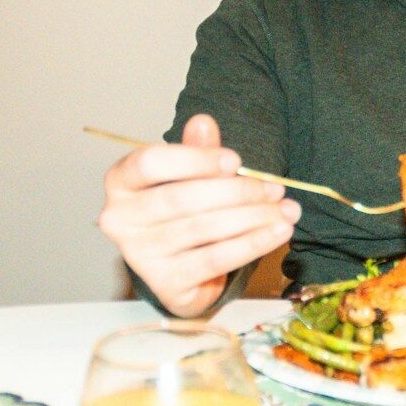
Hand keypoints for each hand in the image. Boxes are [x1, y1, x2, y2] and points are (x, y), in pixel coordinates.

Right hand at [97, 114, 300, 317]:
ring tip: (286, 210)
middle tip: (275, 188)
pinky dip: (252, 244)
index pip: (151, 163)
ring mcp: (139, 255)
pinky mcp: (165, 283)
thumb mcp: (188, 175)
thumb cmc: (182, 210)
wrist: (180, 270)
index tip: (235, 160)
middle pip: (181, 199)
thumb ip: (196, 151)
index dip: (195, 159)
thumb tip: (203, 122)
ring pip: (203, 229)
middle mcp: (119, 219)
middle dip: (237, 192)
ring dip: (253, 217)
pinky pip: (215, 259)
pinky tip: (277, 233)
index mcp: (120, 181)